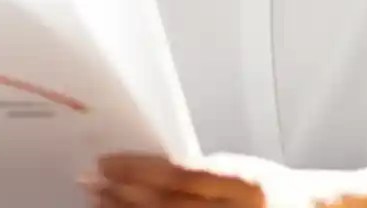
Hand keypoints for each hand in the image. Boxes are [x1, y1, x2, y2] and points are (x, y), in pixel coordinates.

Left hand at [86, 152, 366, 206]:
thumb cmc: (278, 195)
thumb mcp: (245, 174)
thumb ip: (203, 177)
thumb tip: (141, 170)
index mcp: (249, 183)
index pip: (182, 174)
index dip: (138, 170)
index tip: (104, 162)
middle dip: (124, 197)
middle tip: (87, 184)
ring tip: (98, 205)